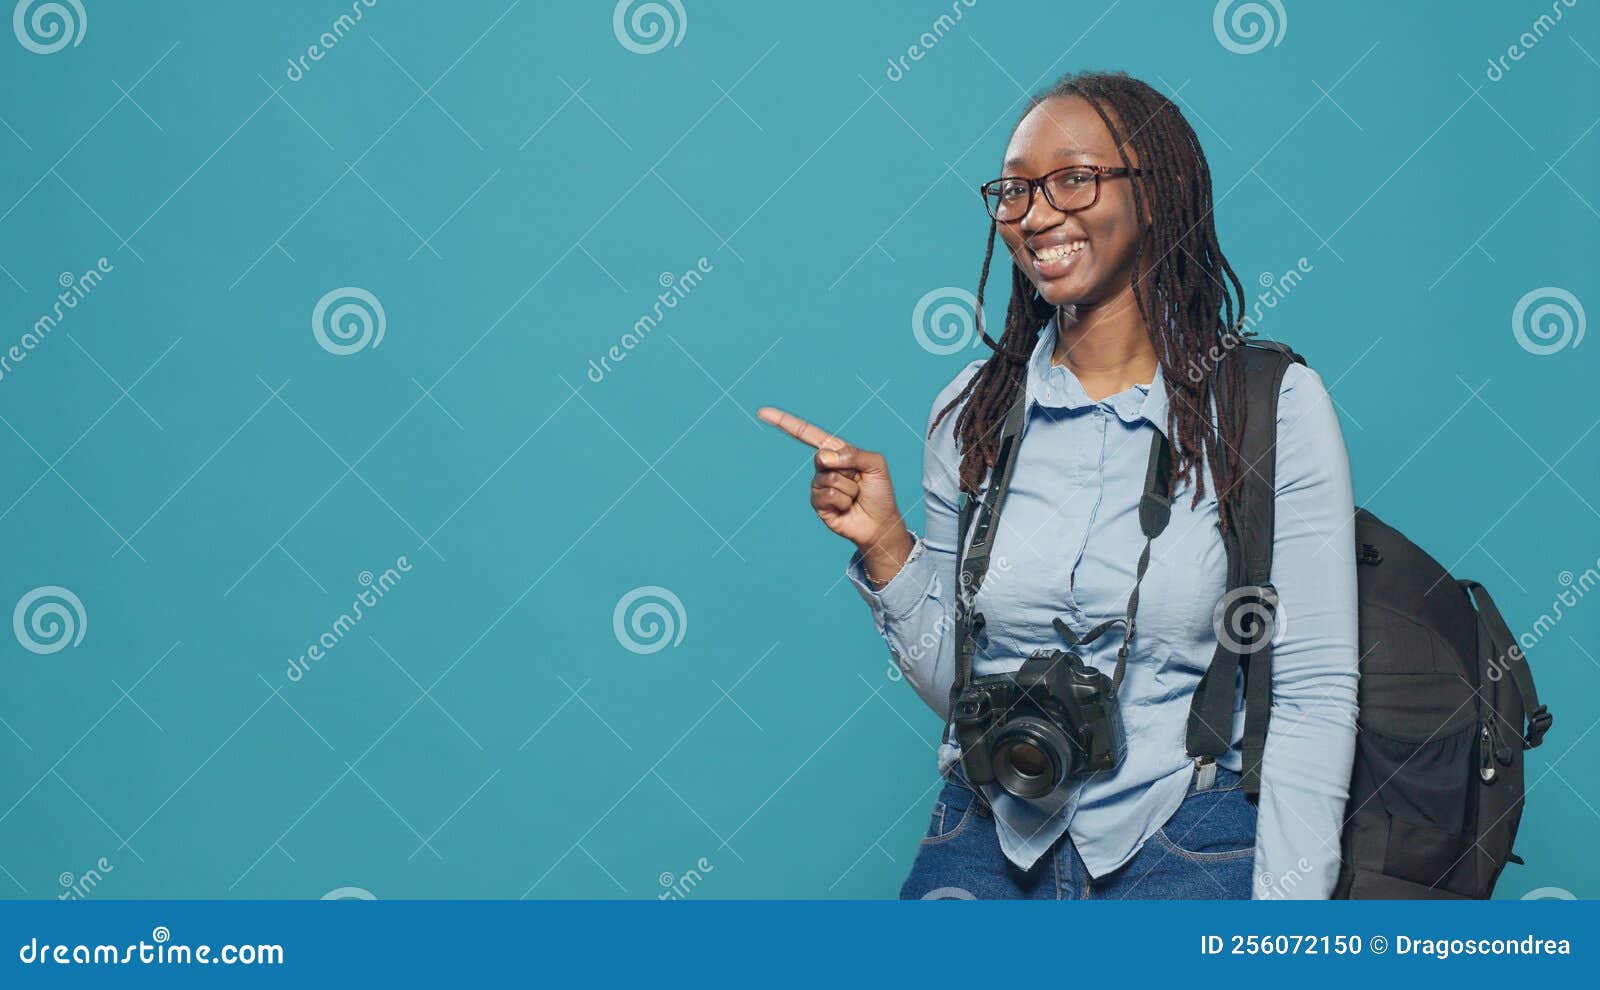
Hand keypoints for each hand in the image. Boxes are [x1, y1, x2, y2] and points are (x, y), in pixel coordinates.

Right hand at [756, 405, 912, 579]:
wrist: (879, 523)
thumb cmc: (880, 492)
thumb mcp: (876, 464)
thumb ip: (855, 454)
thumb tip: (824, 457)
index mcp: (836, 451)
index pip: (807, 434)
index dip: (785, 423)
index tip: (763, 413)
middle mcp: (824, 467)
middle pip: (821, 458)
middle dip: (846, 469)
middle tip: (858, 480)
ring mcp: (819, 485)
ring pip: (828, 479)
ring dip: (848, 489)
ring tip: (855, 496)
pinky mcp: (817, 504)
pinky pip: (825, 495)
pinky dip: (842, 501)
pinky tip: (847, 506)